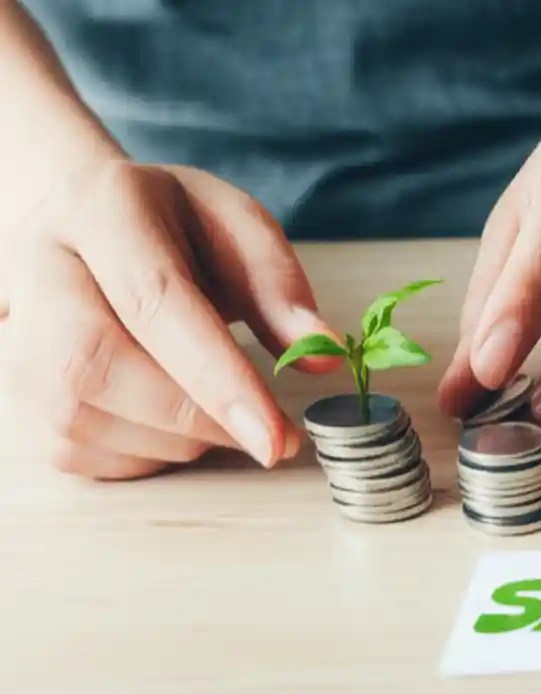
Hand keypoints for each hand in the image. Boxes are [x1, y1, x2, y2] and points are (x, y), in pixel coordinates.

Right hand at [0, 158, 340, 478]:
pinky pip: (79, 452)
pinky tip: (174, 418)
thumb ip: (282, 288)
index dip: (218, 378)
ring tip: (220, 408)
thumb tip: (324, 355)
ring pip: (83, 420)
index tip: (275, 437)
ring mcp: (14, 337)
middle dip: (195, 418)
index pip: (155, 302)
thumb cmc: (170, 227)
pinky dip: (145, 453)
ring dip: (176, 439)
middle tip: (266, 433)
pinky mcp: (15, 394)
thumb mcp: (237, 227)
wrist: (80, 224)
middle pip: (97, 366)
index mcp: (102, 210)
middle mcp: (40, 271)